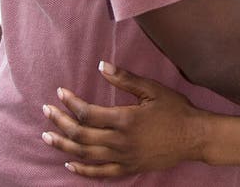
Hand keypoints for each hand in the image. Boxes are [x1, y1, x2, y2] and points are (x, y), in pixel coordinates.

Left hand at [41, 62, 207, 177]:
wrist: (193, 137)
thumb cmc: (174, 109)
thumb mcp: (151, 89)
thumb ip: (125, 79)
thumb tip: (102, 66)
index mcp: (124, 120)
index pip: (87, 113)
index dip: (70, 103)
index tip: (60, 93)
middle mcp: (119, 142)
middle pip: (81, 135)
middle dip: (60, 123)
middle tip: (46, 112)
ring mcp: (123, 158)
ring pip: (85, 155)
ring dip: (64, 145)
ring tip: (48, 137)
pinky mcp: (128, 169)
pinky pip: (100, 173)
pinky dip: (82, 169)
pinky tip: (70, 163)